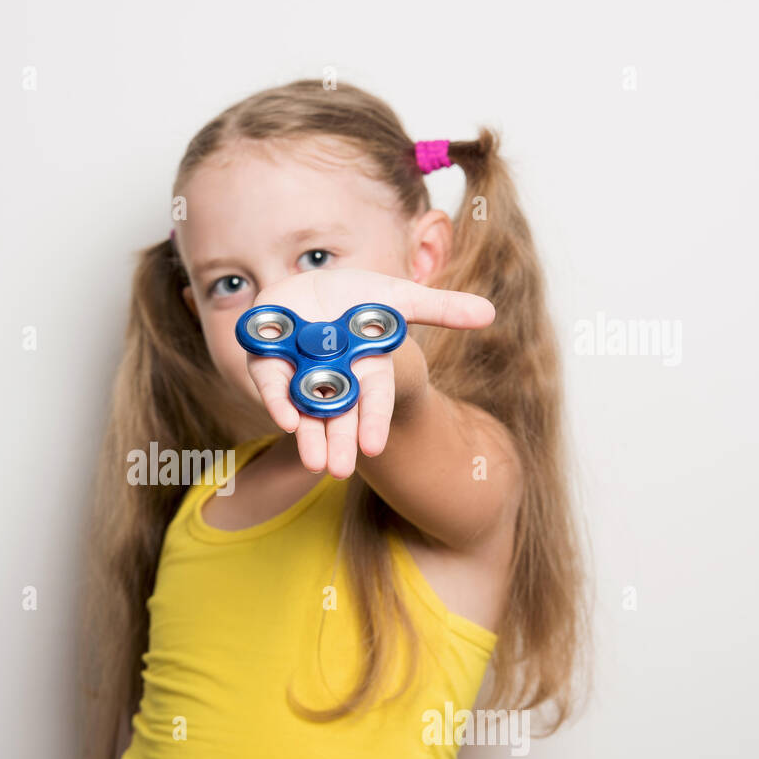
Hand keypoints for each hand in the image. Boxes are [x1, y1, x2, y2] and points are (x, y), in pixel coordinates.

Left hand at [244, 268, 494, 477]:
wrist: (308, 287)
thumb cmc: (357, 298)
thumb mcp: (398, 298)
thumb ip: (439, 308)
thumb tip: (489, 313)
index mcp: (365, 364)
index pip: (372, 396)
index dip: (373, 419)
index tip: (372, 447)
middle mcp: (334, 374)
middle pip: (339, 412)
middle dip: (339, 440)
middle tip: (338, 471)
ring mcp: (300, 370)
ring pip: (305, 408)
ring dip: (309, 434)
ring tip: (314, 464)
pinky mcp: (269, 360)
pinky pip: (271, 383)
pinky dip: (277, 399)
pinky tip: (285, 420)